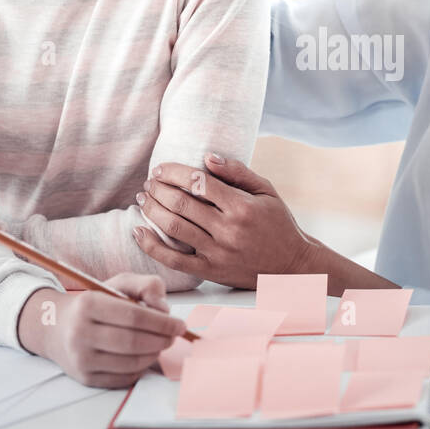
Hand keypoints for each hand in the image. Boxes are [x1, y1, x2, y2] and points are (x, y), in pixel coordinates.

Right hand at [18, 273, 186, 387]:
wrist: (55, 327)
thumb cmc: (95, 303)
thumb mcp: (118, 284)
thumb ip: (147, 286)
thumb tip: (164, 309)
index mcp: (88, 304)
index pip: (134, 316)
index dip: (163, 323)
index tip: (180, 325)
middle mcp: (80, 333)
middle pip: (134, 342)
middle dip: (162, 340)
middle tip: (173, 337)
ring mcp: (81, 359)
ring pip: (131, 363)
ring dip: (154, 354)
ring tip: (159, 344)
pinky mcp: (85, 378)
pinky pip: (124, 378)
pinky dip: (141, 368)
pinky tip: (143, 356)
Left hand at [133, 154, 317, 288]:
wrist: (291, 267)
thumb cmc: (279, 224)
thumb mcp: (267, 191)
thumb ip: (238, 172)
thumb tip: (207, 157)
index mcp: (242, 207)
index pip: (199, 183)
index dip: (175, 172)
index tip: (161, 168)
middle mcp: (228, 230)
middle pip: (182, 204)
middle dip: (159, 189)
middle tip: (149, 181)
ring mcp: (217, 253)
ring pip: (174, 228)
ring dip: (153, 210)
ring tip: (143, 198)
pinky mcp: (210, 271)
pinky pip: (174, 259)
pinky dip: (151, 246)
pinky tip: (138, 231)